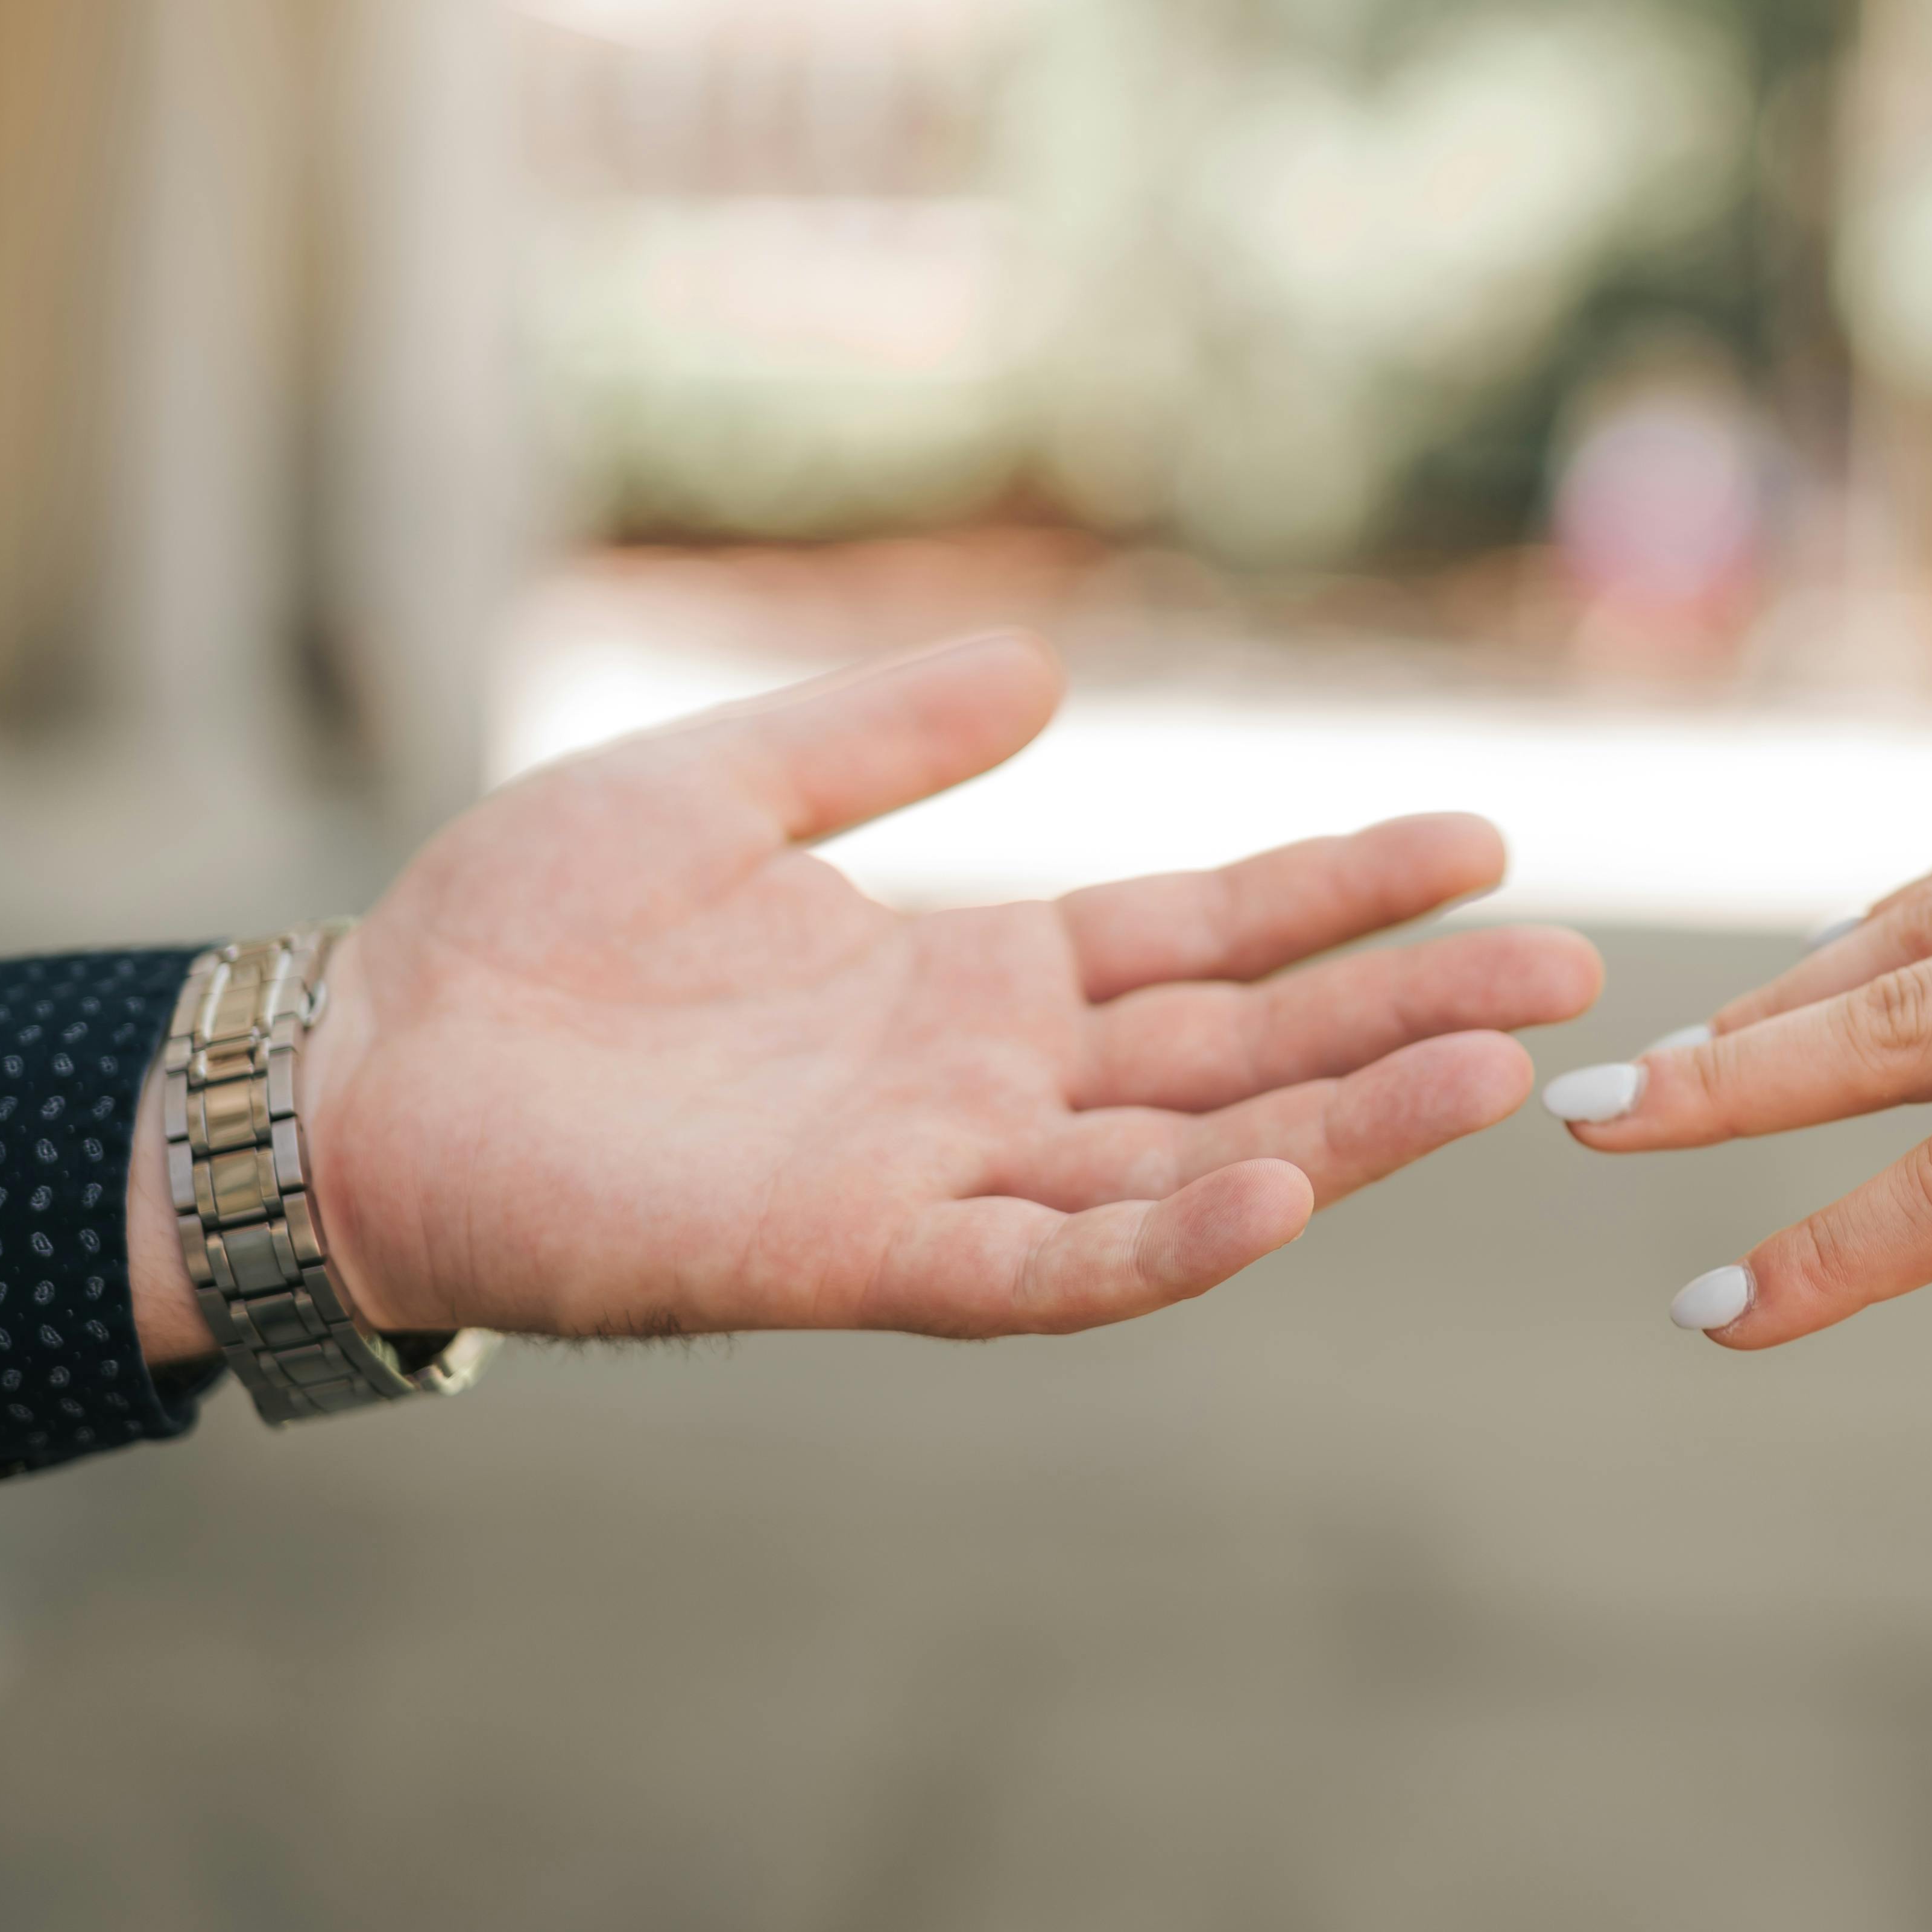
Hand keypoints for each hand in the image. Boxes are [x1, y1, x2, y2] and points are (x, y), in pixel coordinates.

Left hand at [139, 633, 1598, 1350]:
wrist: (359, 1064)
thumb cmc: (517, 934)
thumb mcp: (720, 785)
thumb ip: (882, 733)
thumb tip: (1046, 666)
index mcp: (969, 978)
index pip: (1203, 935)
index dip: (1341, 893)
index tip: (1482, 847)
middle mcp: (986, 1088)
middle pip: (1242, 1051)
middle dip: (1405, 1016)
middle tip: (1572, 972)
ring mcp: (937, 1182)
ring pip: (1188, 1162)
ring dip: (1342, 1130)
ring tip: (1496, 1075)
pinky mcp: (859, 1260)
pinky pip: (1049, 1265)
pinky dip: (1170, 1240)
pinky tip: (1283, 1194)